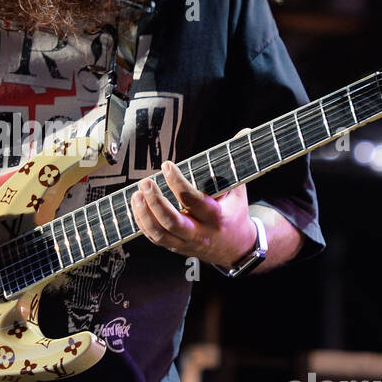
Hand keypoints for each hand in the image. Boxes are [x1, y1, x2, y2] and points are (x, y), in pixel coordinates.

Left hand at [130, 144, 255, 269]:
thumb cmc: (235, 213)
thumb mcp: (239, 189)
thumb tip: (245, 132)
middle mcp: (201, 233)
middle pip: (172, 221)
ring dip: (144, 213)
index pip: (193, 200)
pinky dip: (143, 223)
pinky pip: (155, 238)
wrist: (236, 248)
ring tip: (136, 194)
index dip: (177, 182)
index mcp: (217, 217)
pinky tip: (137, 207)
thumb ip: (236, 162)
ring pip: (160, 233)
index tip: (167, 166)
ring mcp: (187, 243)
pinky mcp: (176, 248)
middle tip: (145, 182)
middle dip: (155, 201)